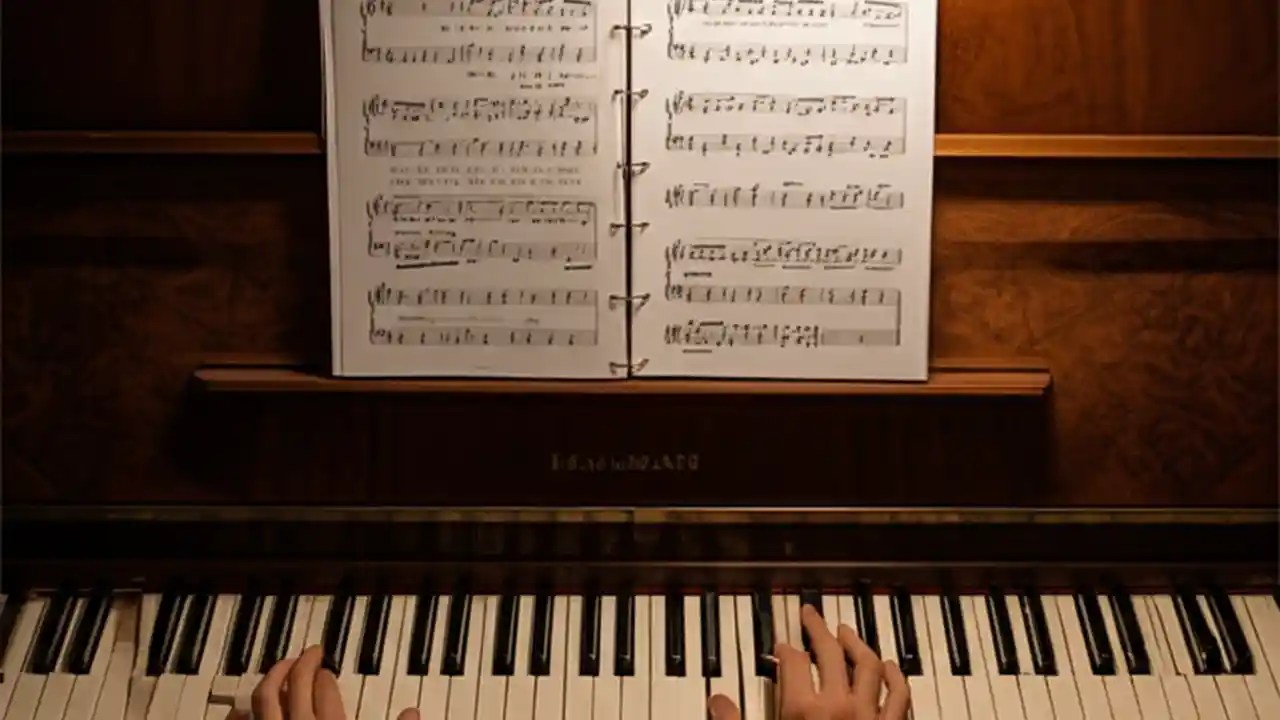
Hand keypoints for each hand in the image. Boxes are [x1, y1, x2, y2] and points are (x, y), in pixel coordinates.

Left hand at [226, 645, 419, 719]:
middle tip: (310, 653)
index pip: (324, 687)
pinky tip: (244, 708)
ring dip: (271, 677)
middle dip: (301, 662)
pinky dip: (241, 712)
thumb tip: (413, 713)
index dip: (324, 674)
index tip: (326, 668)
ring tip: (280, 669)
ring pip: (263, 698)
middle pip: (293, 682)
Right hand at [708, 604, 909, 719]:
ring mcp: (870, 719)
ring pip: (869, 666)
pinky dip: (896, 677)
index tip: (779, 646)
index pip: (793, 661)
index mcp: (802, 711)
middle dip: (819, 629)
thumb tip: (717, 702)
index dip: (784, 649)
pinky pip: (900, 697)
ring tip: (847, 632)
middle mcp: (839, 707)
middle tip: (811, 615)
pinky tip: (890, 666)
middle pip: (831, 652)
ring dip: (858, 644)